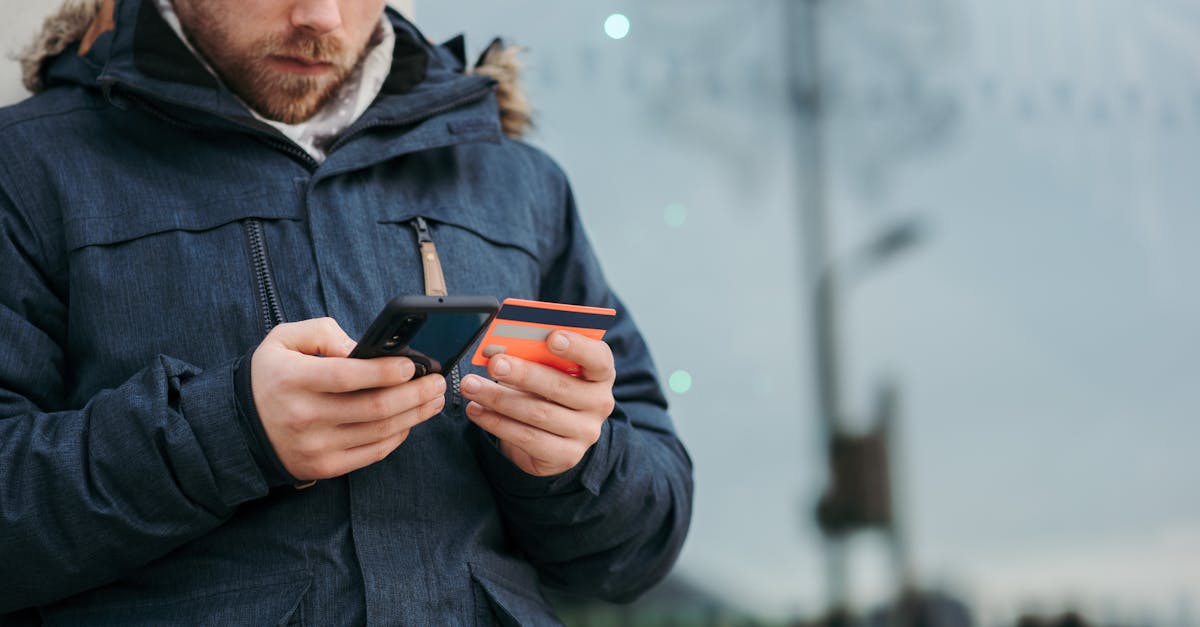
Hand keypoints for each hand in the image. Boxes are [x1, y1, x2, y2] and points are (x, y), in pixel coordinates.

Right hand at [250, 318, 446, 480]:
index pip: (347, 376)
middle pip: (373, 407)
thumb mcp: (283, 340)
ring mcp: (315, 446)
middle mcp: (304, 416)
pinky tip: (410, 420)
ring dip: (414, 415)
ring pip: (379, 431)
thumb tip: (361, 347)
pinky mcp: (324, 467)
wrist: (239, 427)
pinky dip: (397, 436)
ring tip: (434, 399)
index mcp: (293, 380)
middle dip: (414, 393)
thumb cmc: (271, 376)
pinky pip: (372, 453)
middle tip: (437, 381)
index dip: (384, 371)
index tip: (412, 364)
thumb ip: (322, 333)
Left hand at [461, 330, 615, 476]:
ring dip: (499, 398)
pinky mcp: (565, 456)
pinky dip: (497, 423)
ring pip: (538, 413)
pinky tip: (477, 410)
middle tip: (494, 363)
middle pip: (561, 386)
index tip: (551, 337)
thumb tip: (495, 347)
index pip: (598, 358)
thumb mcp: (546, 368)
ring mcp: (585, 432)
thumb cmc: (546, 389)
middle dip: (523, 373)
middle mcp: (599, 403)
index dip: (577, 347)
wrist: (553, 436)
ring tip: (471, 386)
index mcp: (600, 373)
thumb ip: (531, 355)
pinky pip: (527, 438)